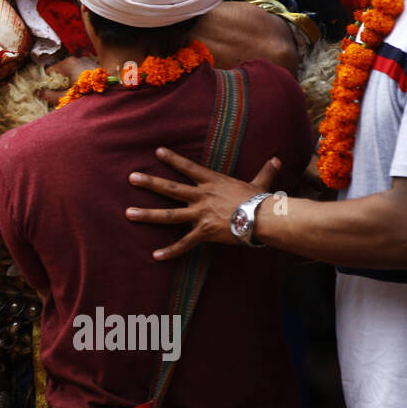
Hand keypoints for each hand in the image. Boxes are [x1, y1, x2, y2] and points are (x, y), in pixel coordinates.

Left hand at [123, 147, 280, 260]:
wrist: (265, 218)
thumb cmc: (262, 201)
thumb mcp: (261, 183)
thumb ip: (265, 171)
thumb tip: (277, 159)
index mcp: (212, 182)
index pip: (188, 167)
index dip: (172, 159)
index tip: (157, 151)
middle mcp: (201, 196)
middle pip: (170, 188)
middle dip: (149, 183)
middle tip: (131, 178)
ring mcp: (200, 214)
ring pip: (168, 214)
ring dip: (147, 214)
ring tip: (128, 213)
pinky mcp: (204, 232)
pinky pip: (184, 243)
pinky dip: (170, 251)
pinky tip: (155, 256)